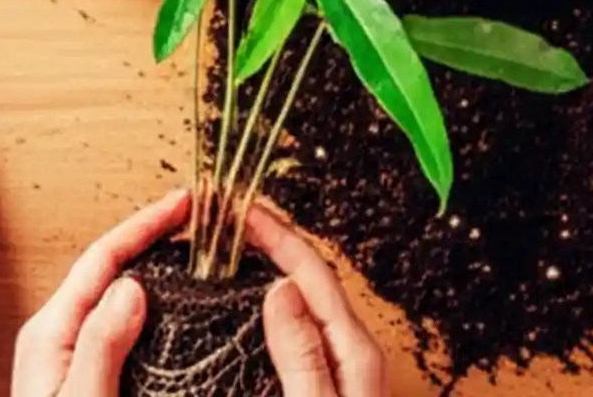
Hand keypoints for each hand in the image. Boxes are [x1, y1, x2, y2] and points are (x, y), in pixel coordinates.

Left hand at [11, 190, 189, 396]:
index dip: (145, 225)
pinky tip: (167, 307)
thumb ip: (102, 345)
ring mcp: (65, 353)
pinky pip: (118, 322)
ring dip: (150, 269)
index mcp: (48, 332)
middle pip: (108, 268)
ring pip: (114, 294)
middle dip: (149, 238)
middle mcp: (53, 335)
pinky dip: (148, 304)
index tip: (180, 203)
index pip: (101, 258)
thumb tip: (131, 286)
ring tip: (185, 252)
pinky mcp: (80, 372)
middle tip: (190, 219)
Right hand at [248, 206, 388, 396]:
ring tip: (245, 244)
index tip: (246, 211)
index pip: (314, 274)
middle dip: (276, 242)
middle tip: (236, 218)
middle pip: (312, 278)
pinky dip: (279, 298)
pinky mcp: (330, 381)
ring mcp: (345, 365)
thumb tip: (282, 290)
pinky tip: (263, 300)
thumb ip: (302, 356)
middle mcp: (354, 351)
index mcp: (355, 351)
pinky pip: (302, 323)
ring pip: (306, 298)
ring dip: (276, 266)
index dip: (278, 236)